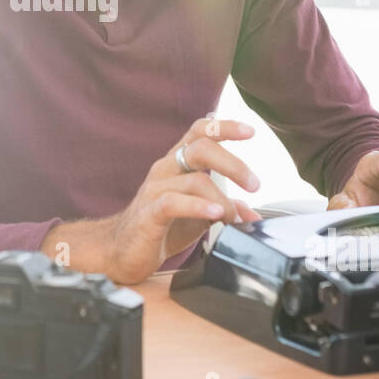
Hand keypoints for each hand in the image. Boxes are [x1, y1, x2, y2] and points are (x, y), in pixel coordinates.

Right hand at [102, 116, 261, 284]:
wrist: (122, 252)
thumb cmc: (162, 227)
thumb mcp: (200, 214)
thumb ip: (224, 207)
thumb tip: (253, 215)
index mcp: (177, 163)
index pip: (199, 131)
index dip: (225, 127)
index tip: (251, 132)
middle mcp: (165, 168)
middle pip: (201, 148)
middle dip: (233, 164)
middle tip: (255, 185)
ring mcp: (154, 189)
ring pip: (195, 180)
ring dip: (222, 199)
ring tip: (233, 217)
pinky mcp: (148, 213)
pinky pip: (174, 202)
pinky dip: (199, 207)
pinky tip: (216, 214)